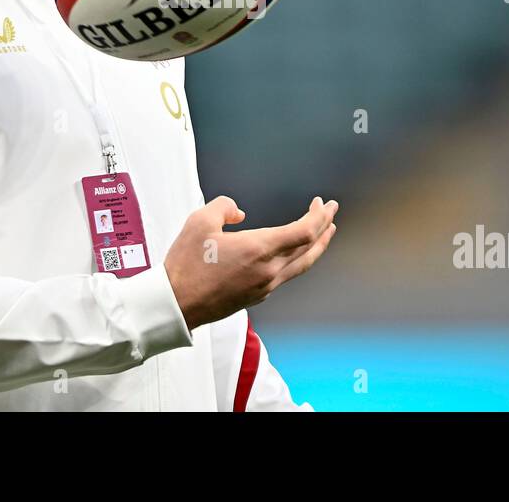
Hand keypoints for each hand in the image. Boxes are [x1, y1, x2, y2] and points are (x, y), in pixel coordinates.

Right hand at [164, 195, 337, 330]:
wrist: (176, 304)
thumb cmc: (186, 264)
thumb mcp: (200, 221)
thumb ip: (224, 207)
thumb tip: (240, 213)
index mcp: (259, 249)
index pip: (305, 232)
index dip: (318, 216)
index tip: (322, 203)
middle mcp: (269, 270)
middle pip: (310, 249)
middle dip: (324, 227)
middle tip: (332, 211)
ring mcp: (265, 286)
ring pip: (301, 265)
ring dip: (317, 246)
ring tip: (325, 233)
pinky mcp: (257, 296)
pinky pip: (285, 275)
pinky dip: (297, 259)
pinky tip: (291, 253)